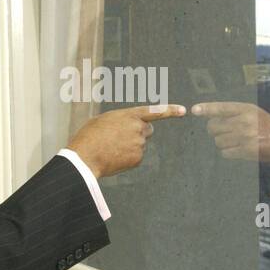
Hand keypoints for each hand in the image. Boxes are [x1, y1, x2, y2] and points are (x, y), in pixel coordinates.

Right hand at [67, 104, 186, 177]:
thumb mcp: (103, 120)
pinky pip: (136, 157)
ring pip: (140, 144)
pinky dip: (128, 157)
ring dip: (130, 145)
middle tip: (122, 137)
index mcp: (129, 115)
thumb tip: (127, 127)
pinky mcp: (138, 158)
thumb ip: (121, 120)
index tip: (183, 110)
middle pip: (148, 129)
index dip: (170, 110)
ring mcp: (139, 144)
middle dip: (140, 132)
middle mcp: (138, 128)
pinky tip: (115, 157)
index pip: (154, 111)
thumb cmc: (90, 136)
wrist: (85, 157)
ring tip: (112, 148)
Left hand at [192, 101, 269, 164]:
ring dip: (222, 143)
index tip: (194, 110)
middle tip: (225, 132)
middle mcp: (244, 121)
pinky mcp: (246, 151)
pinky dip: (228, 152)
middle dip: (215, 131)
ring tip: (235, 141)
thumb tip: (211, 119)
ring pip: (218, 141)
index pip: (221, 108)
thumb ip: (235, 113)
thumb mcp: (254, 113)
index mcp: (246, 109)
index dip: (206, 109)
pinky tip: (238, 149)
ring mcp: (245, 137)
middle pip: (214, 127)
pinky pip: (225, 153)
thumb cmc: (268, 126)